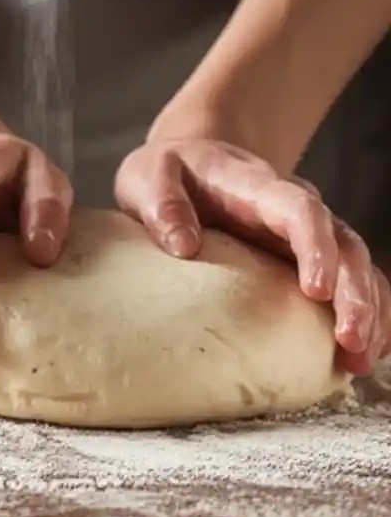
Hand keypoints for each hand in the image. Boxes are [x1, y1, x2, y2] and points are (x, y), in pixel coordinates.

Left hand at [115, 137, 387, 374]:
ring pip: (355, 265)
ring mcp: (306, 231)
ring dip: (367, 309)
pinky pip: (349, 279)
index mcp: (256, 186)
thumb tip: (184, 245)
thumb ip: (163, 204)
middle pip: (343, 244)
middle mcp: (294, 207)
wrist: (193, 158)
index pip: (300, 210)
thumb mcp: (150, 176)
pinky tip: (368, 351)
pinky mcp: (306, 254)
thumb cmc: (169, 171)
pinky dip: (366, 311)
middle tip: (351, 340)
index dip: (315, 247)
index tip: (317, 291)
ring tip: (361, 358)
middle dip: (354, 293)